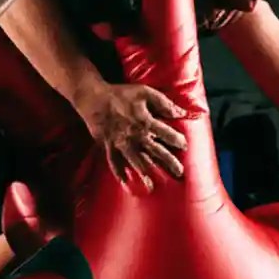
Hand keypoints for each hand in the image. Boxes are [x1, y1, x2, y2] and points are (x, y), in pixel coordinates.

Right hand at [74, 82, 188, 192]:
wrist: (94, 98)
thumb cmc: (121, 94)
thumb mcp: (145, 92)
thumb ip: (164, 103)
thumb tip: (181, 112)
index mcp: (146, 122)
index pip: (167, 134)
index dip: (177, 140)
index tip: (184, 146)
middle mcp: (135, 136)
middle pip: (155, 152)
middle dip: (169, 162)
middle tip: (179, 172)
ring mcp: (121, 143)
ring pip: (136, 161)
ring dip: (144, 174)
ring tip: (151, 186)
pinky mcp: (109, 146)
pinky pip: (114, 162)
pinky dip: (119, 172)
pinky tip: (125, 182)